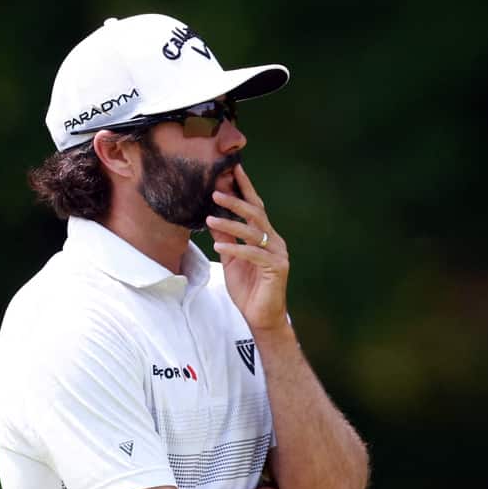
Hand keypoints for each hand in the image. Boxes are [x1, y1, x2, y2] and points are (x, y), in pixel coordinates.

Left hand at [205, 163, 287, 334]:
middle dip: (235, 200)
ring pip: (253, 232)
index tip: (232, 169)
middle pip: (256, 214)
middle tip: (215, 191)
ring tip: (210, 219)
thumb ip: (227, 241)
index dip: (244, 189)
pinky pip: (254, 254)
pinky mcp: (276, 268)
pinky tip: (219, 247)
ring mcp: (277, 253)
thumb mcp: (231, 262)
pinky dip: (236, 249)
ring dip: (229, 224)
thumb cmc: (248, 291)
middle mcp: (274, 241)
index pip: (254, 208)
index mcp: (265, 237)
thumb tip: (213, 219)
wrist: (261, 319)